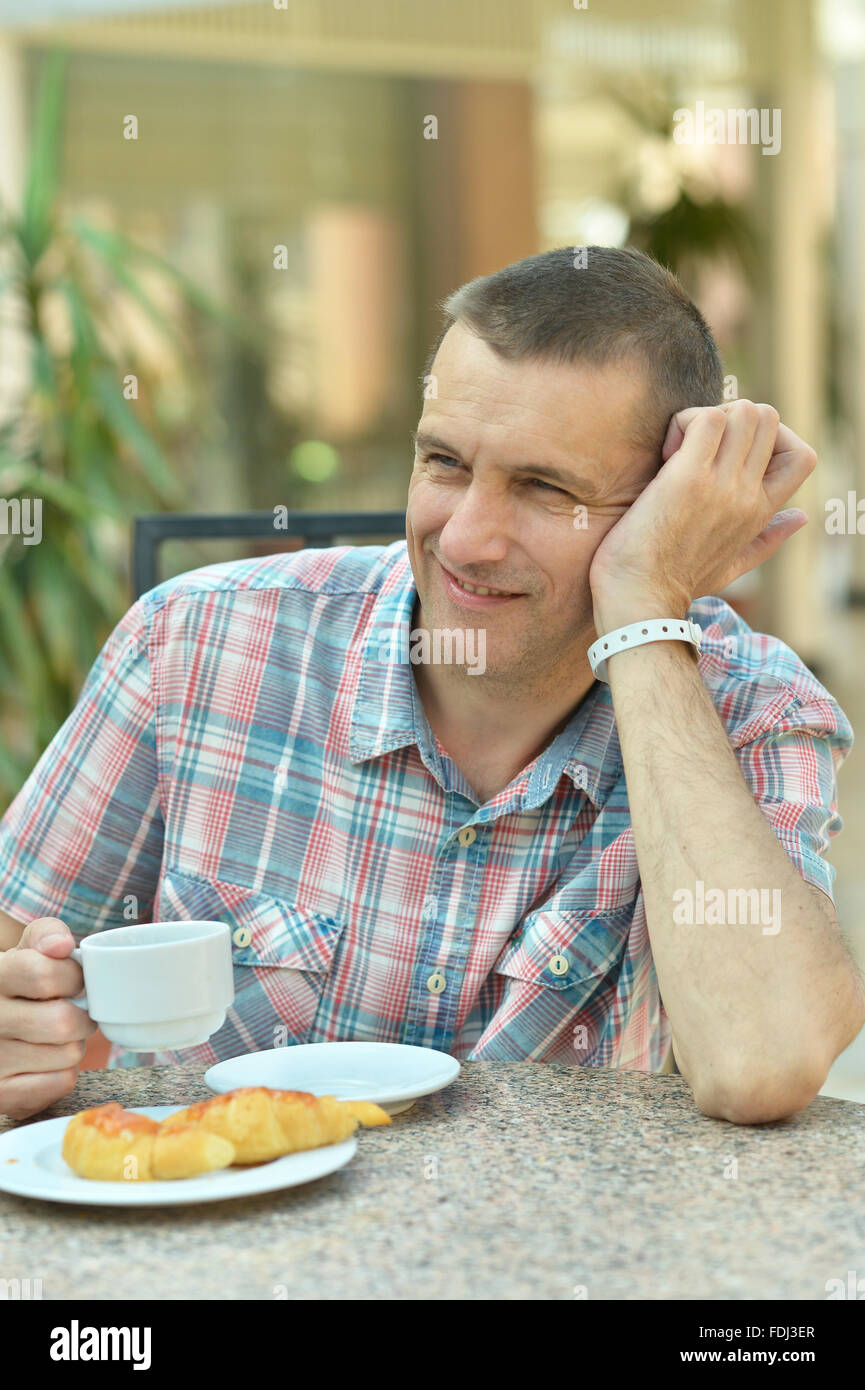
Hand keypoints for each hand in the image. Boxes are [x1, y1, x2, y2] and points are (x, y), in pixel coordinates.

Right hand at [0, 917, 96, 1120]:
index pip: (44, 974)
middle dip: (81, 1016)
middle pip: (62, 1022)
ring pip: (68, 1054)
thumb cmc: (18, 984)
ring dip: (72, 1045)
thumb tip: (61, 945)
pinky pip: (61, 1082)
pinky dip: (63, 1073)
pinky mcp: (2, 1094)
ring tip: (54, 1038)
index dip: (73, 978)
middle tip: (73, 1013)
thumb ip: (45, 935)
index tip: (74, 982)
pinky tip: (45, 1062)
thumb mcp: (25, 951)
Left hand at [588, 400, 816, 632]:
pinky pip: (705, 419)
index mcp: (761, 513)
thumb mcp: (734, 565)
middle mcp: (748, 495)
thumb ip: (768, 540)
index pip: (803, 455)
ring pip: (742, 411)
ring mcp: (721, 485)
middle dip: (732, 417)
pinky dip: (683, 422)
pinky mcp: (687, 478)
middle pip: (768, 418)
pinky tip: (665, 455)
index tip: (733, 453)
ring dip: (708, 416)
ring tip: (681, 448)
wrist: (640, 600)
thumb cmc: (675, 584)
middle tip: (699, 445)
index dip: (772, 438)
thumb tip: (802, 518)